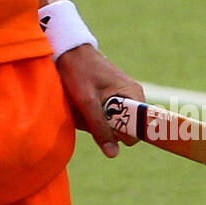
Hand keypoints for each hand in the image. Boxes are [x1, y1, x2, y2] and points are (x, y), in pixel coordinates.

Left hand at [55, 44, 144, 158]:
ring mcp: (119, 97)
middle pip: (122, 129)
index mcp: (134, 96)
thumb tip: (113, 154)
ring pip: (109, 124)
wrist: (67, 50)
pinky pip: (101, 116)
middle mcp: (131, 97)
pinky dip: (89, 115)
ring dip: (92, 121)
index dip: (121, 134)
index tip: (101, 124)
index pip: (138, 130)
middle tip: (85, 113)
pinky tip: (78, 105)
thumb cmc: (79, 71)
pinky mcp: (108, 98)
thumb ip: (100, 128)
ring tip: (79, 106)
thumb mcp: (87, 102)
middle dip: (102, 127)